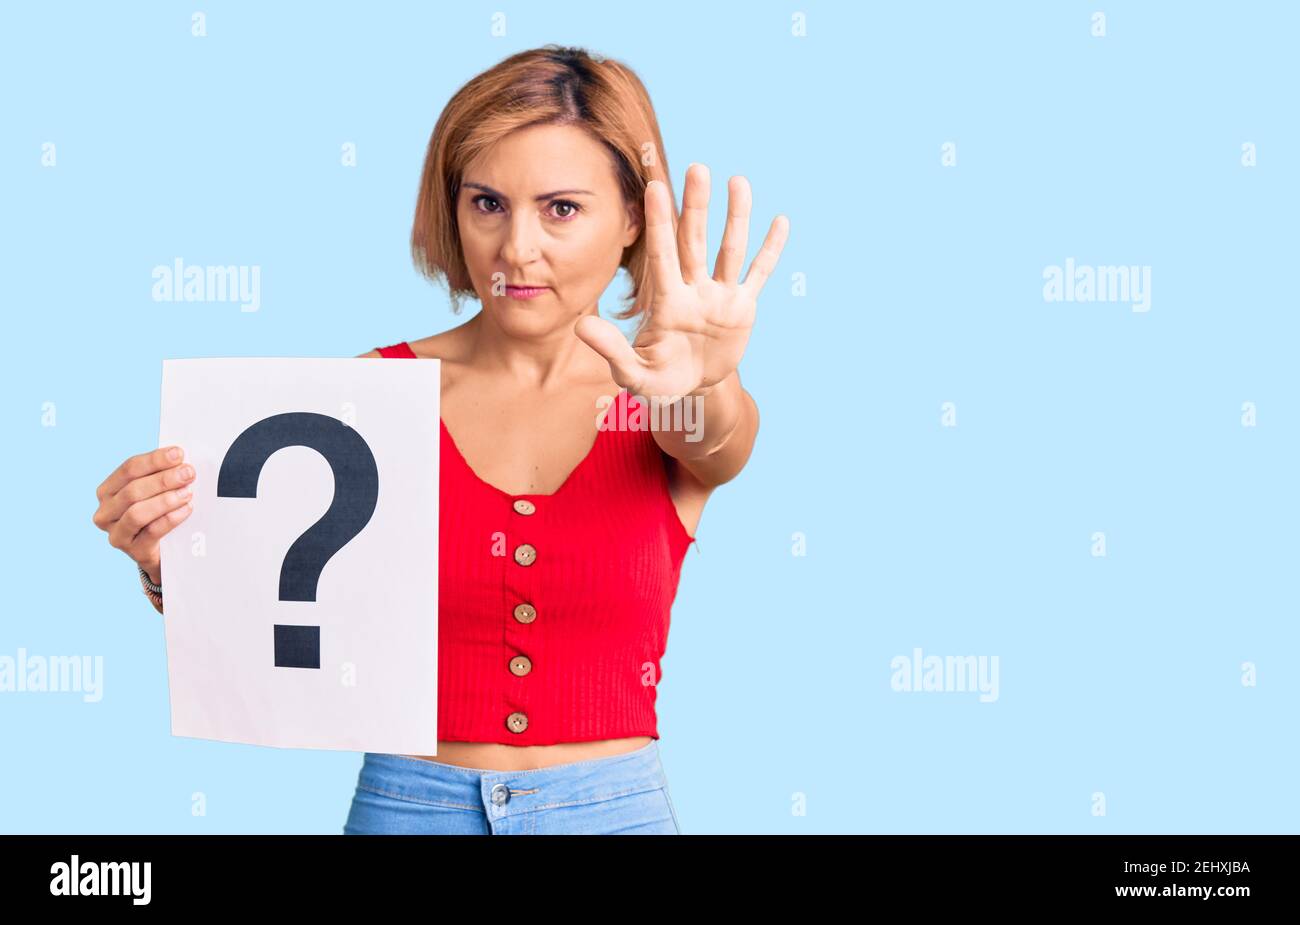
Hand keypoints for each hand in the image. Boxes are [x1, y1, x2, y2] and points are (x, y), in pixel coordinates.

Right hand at [93, 446, 194, 585]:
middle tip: (188, 473)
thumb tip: (180, 459)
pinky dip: (171, 518)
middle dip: (163, 479)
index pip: (129, 469)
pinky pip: (152, 532)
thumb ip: (160, 475)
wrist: (161, 551)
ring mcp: (117, 534)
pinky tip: (186, 509)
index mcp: (108, 491)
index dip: (154, 460)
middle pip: (132, 490)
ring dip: (165, 500)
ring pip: (137, 512)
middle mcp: (106, 512)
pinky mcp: (133, 551)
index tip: (178, 454)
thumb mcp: (154, 492)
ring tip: (187, 492)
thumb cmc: (157, 514)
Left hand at [575, 164, 788, 401]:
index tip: (654, 187)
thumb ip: (610, 350)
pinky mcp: (742, 308)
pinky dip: (769, 250)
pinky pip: (758, 274)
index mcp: (666, 302)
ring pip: (729, 250)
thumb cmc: (658, 381)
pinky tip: (779, 222)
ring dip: (735, 217)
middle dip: (695, 206)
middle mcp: (693, 290)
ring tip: (738, 181)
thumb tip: (580, 325)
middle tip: (697, 168)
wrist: (692, 390)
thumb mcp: (633, 374)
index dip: (659, 222)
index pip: (662, 254)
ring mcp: (719, 297)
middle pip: (694, 241)